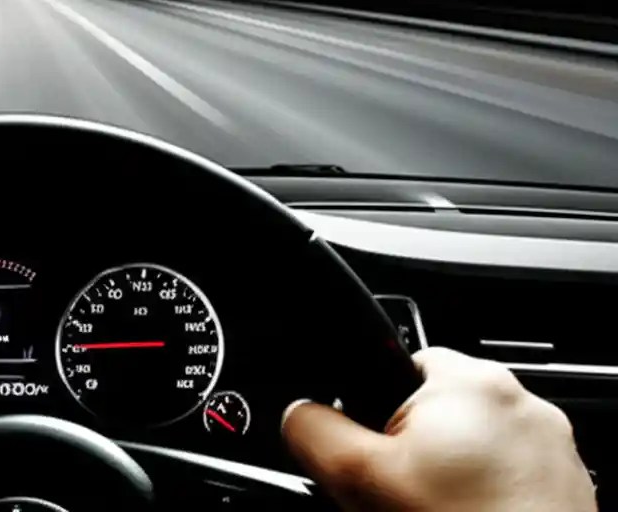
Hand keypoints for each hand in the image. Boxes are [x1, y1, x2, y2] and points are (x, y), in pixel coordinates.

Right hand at [282, 347, 594, 510]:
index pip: (394, 364)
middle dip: (410, 449)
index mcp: (468, 380)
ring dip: (449, 474)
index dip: (370, 411)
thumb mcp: (356, 477)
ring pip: (470, 446)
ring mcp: (549, 445)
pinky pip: (506, 474)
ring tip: (436, 511)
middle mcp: (519, 401)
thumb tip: (297, 414)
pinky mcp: (564, 483)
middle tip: (402, 496)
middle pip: (431, 411)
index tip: (374, 456)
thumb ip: (313, 430)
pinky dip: (483, 495)